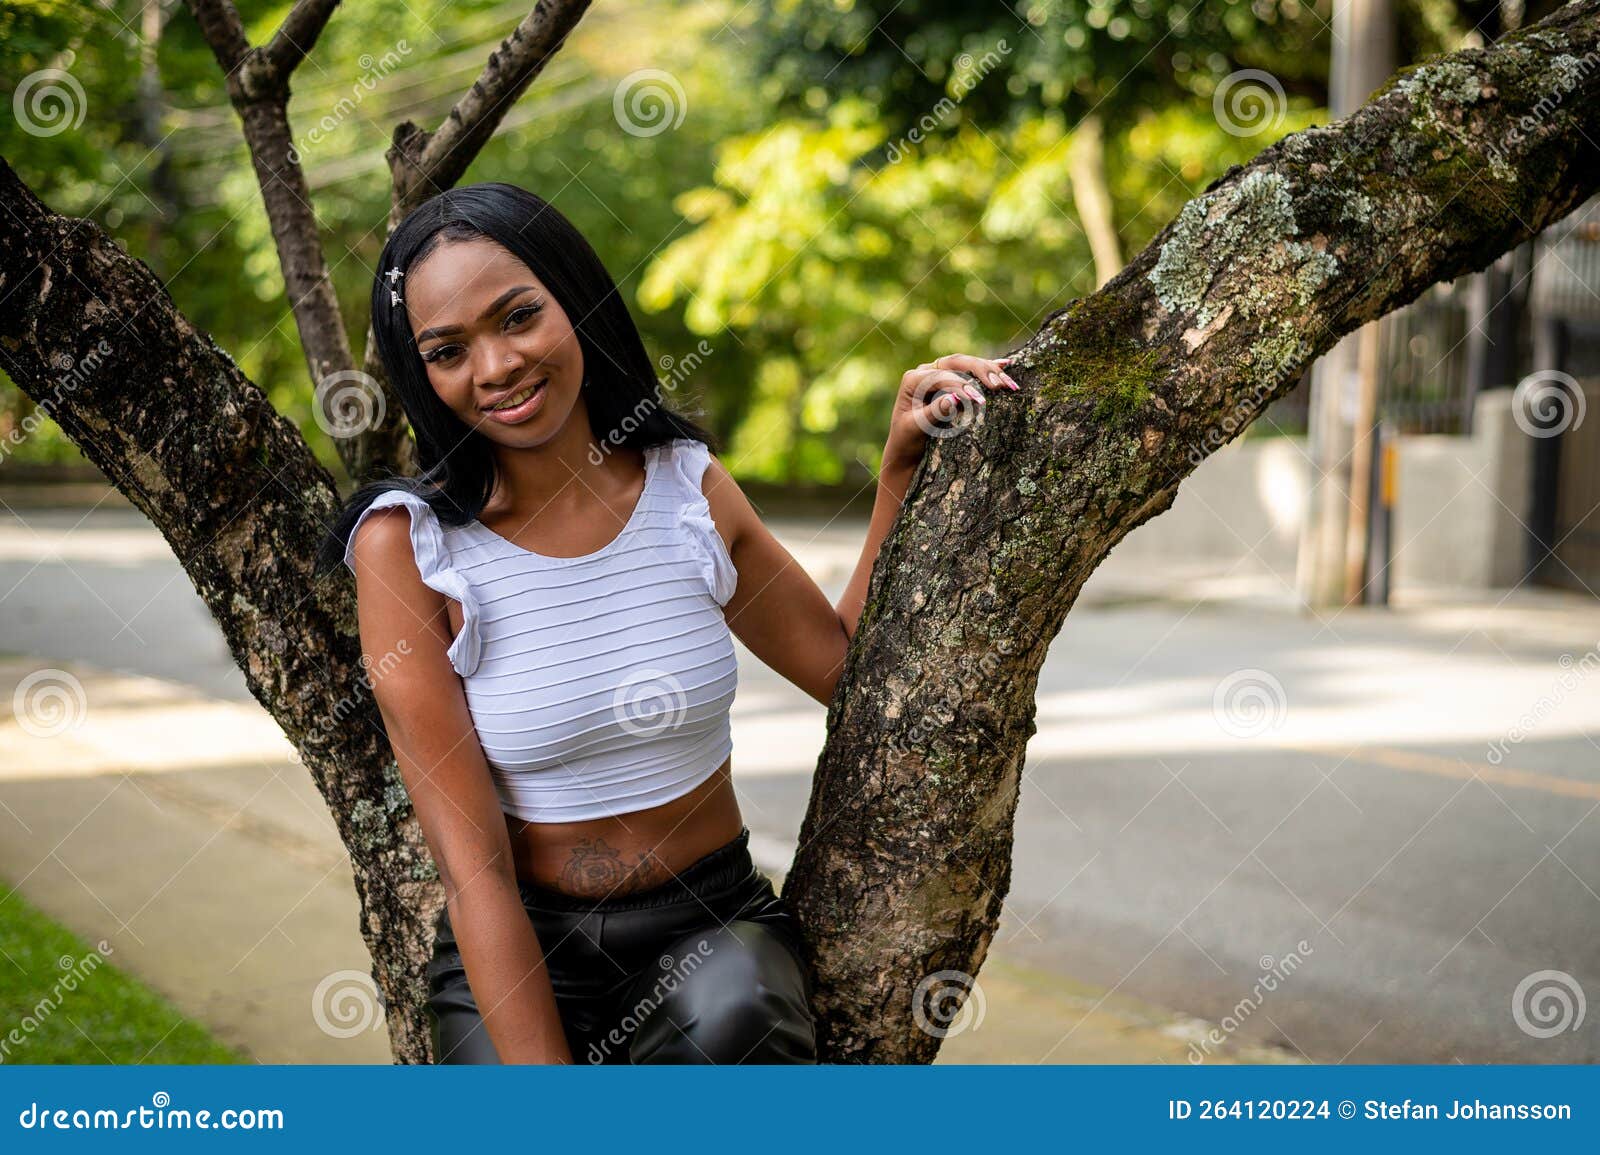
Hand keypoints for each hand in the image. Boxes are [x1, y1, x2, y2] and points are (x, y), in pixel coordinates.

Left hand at [884, 352, 1020, 469]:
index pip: (941, 377)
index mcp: (913, 379)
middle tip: (998, 386)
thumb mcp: (916, 428)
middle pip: (956, 362)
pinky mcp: (952, 381)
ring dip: (989, 371)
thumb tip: (953, 398)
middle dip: (979, 372)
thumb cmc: (907, 440)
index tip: (979, 400)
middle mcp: (926, 372)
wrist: (906, 450)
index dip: (961, 386)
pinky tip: (1006, 365)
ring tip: (1007, 383)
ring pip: (967, 365)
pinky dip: (989, 369)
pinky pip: (971, 371)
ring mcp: (939, 374)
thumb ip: (934, 412)